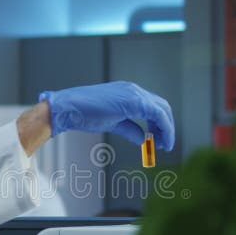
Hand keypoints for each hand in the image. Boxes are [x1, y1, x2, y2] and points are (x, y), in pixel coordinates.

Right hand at [38, 81, 174, 150]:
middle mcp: (133, 90)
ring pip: (162, 109)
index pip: (152, 106)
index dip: (159, 124)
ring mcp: (134, 93)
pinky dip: (164, 128)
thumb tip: (143, 138)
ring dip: (166, 128)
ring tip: (163, 144)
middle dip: (166, 126)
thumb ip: (130, 129)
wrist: (69, 109)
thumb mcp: (112, 123)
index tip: (158, 138)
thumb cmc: (84, 114)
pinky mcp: (134, 101)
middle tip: (163, 143)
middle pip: (161, 106)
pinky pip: (157, 114)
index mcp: (128, 93)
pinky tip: (161, 141)